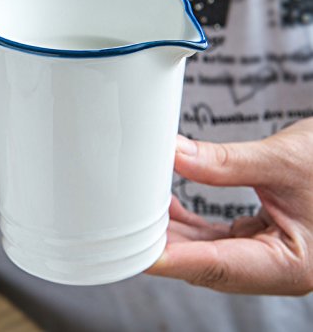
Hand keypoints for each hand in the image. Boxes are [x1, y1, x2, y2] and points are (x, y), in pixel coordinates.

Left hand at [146, 118, 312, 294]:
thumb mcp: (282, 161)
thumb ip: (225, 162)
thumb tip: (174, 154)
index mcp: (292, 264)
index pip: (218, 267)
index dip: (174, 260)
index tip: (138, 252)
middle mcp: (278, 267)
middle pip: (207, 264)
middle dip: (166, 245)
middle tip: (130, 223)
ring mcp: (269, 255)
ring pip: (208, 253)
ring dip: (175, 234)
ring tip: (143, 210)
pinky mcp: (262, 239)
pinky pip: (216, 239)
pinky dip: (190, 225)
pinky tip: (169, 206)